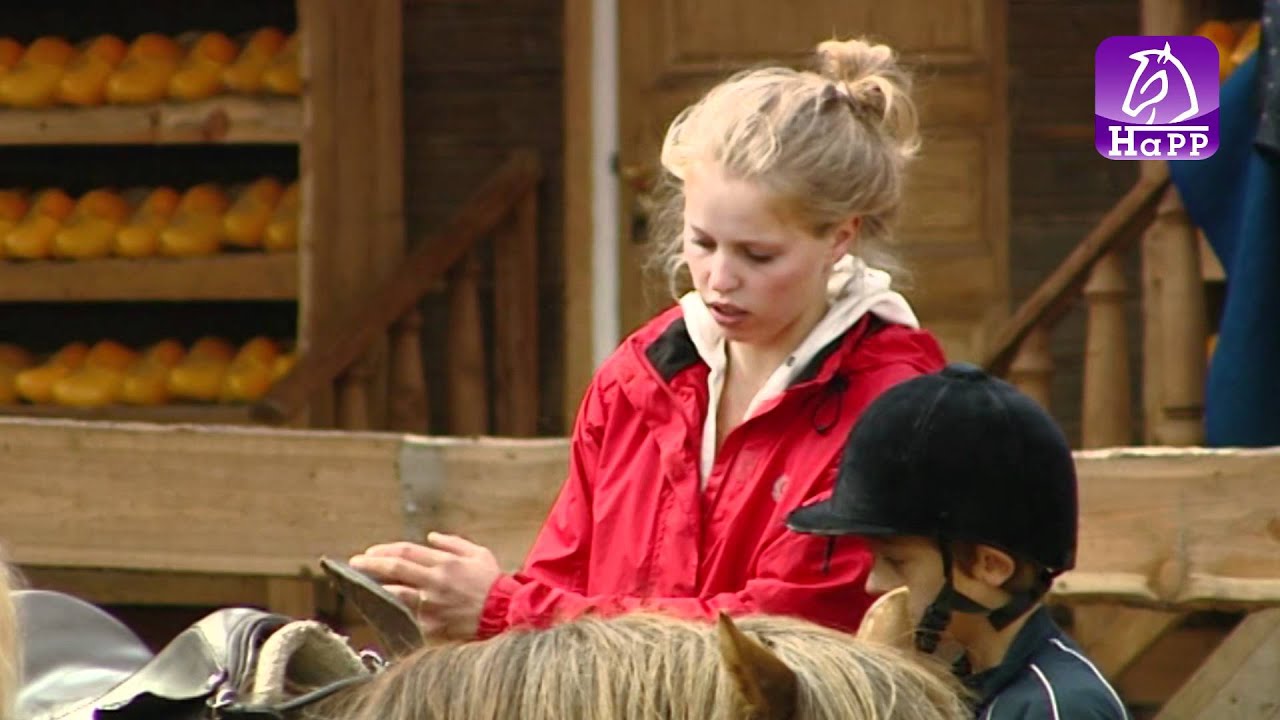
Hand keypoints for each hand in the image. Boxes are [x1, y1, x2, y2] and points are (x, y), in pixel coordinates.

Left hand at [349, 532, 501, 639]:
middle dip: (370, 565)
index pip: (406, 552)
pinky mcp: (432, 625)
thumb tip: (430, 537)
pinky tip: (382, 610)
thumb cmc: (492, 582)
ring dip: (376, 590)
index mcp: (445, 562)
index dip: (384, 550)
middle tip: (353, 563)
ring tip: (361, 587)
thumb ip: (453, 543)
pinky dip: (395, 612)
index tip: (368, 552)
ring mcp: (431, 605)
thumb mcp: (479, 554)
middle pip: (395, 569)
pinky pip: (409, 617)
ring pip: (396, 595)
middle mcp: (434, 582)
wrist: (505, 614)